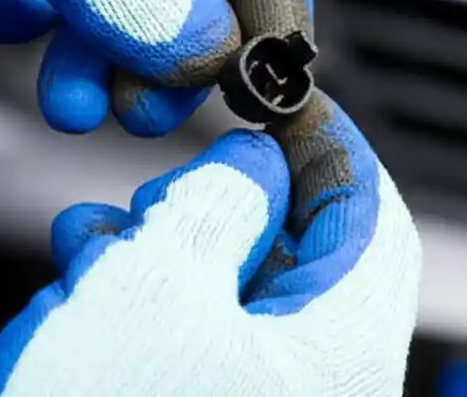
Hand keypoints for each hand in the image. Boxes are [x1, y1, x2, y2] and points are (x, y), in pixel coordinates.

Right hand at [0, 92, 420, 395]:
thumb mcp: (156, 289)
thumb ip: (220, 206)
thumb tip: (256, 164)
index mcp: (343, 355)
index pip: (372, 219)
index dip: (331, 146)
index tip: (283, 98)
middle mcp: (322, 390)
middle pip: (307, 258)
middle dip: (231, 205)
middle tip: (170, 184)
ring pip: (243, 299)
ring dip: (176, 250)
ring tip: (104, 239)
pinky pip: (205, 346)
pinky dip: (157, 302)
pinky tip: (94, 283)